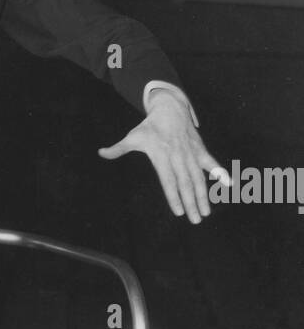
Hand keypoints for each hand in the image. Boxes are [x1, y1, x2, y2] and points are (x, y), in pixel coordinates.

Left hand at [98, 91, 225, 223]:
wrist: (170, 107)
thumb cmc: (149, 127)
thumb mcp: (132, 137)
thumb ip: (117, 149)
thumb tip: (100, 153)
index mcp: (162, 156)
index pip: (169, 181)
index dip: (174, 197)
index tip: (179, 212)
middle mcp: (178, 156)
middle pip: (186, 184)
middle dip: (192, 203)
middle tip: (196, 220)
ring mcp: (191, 153)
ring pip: (199, 177)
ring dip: (204, 195)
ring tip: (206, 212)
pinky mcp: (200, 149)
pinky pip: (211, 163)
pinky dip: (221, 172)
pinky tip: (228, 184)